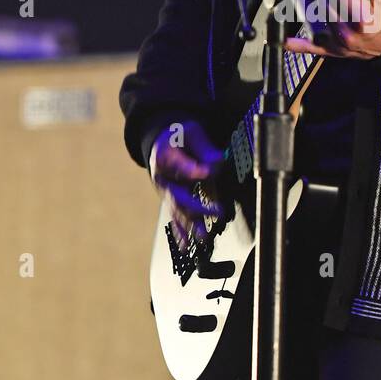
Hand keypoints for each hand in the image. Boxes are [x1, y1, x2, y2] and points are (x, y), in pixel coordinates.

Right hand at [149, 120, 224, 242]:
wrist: (161, 142)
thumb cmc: (178, 136)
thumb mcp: (191, 132)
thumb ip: (204, 148)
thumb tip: (219, 161)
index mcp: (165, 156)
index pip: (180, 165)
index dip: (194, 170)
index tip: (209, 172)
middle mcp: (162, 178)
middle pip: (178, 195)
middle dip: (197, 206)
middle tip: (216, 211)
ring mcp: (165, 193)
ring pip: (178, 211)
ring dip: (191, 225)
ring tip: (204, 237)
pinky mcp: (170, 201)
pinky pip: (175, 219)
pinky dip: (181, 233)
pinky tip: (187, 247)